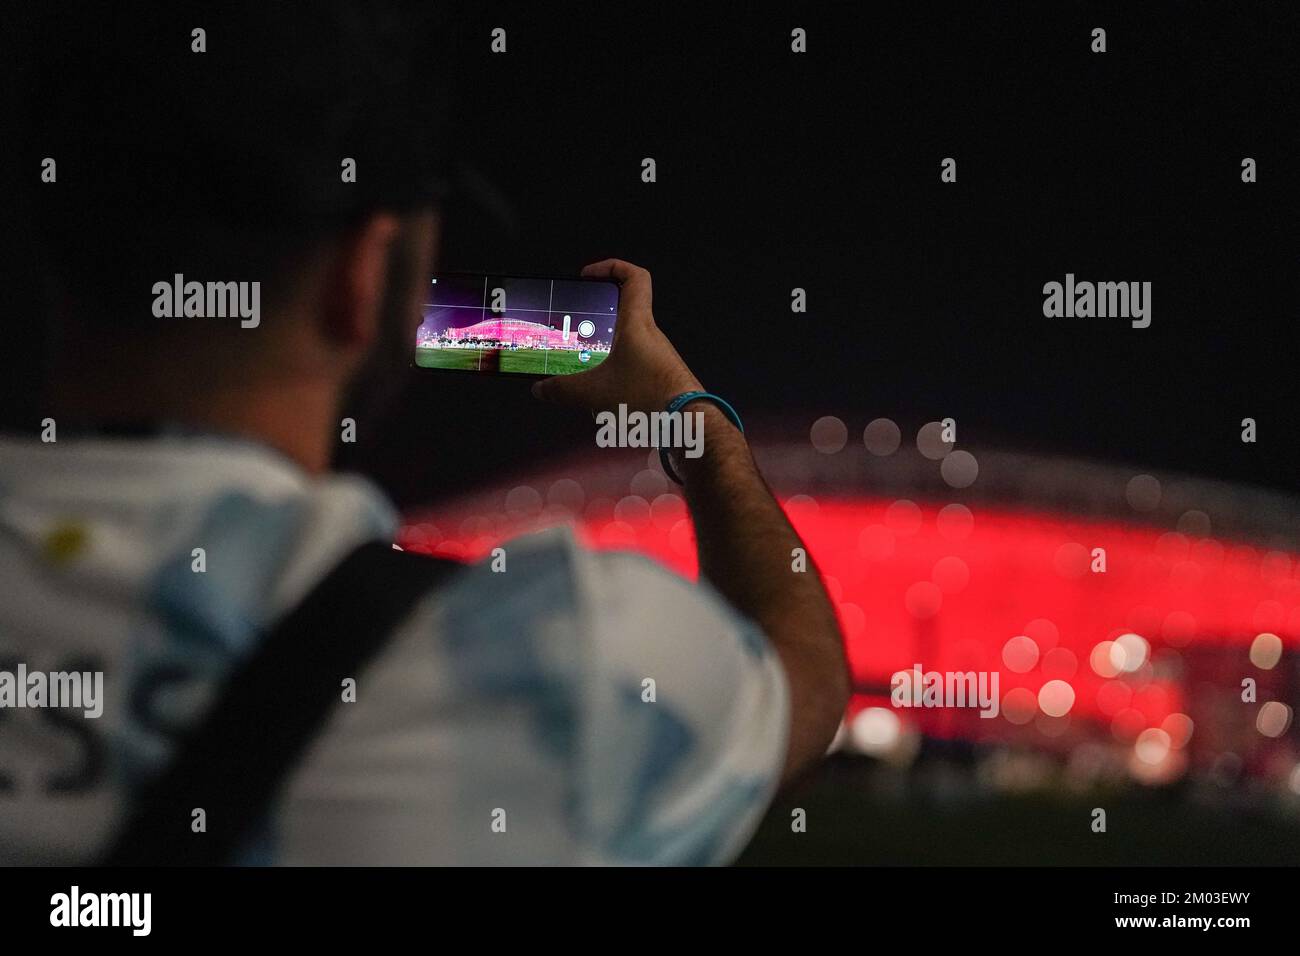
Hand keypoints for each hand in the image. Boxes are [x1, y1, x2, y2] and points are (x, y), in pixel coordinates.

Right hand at [531, 259, 701, 413]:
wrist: (687, 424)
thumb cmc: (648, 396)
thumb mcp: (595, 392)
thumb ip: (563, 390)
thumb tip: (540, 389)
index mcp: (637, 323)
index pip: (634, 277)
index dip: (611, 267)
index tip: (588, 277)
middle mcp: (650, 335)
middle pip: (625, 312)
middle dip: (597, 319)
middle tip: (576, 329)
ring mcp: (658, 357)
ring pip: (627, 344)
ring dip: (605, 352)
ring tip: (583, 369)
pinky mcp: (661, 377)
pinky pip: (634, 367)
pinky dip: (616, 375)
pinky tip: (604, 395)